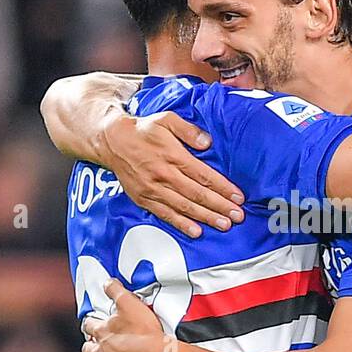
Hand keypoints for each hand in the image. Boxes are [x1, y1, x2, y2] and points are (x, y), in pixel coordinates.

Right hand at [42, 71, 245, 237]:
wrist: (112, 142)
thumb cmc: (144, 130)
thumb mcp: (167, 119)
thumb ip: (189, 130)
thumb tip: (208, 143)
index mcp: (173, 156)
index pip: (203, 175)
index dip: (223, 188)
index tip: (239, 197)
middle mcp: (164, 175)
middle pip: (197, 195)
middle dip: (220, 207)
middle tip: (238, 216)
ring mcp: (153, 189)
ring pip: (184, 207)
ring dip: (206, 218)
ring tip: (224, 225)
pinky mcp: (143, 199)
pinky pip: (165, 214)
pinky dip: (181, 224)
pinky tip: (196, 231)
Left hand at [82, 280, 172, 351]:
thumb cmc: (145, 331)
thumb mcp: (131, 304)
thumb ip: (116, 291)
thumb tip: (105, 281)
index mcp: (102, 333)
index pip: (89, 326)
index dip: (91, 325)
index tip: (93, 326)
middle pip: (87, 351)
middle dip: (91, 350)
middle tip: (99, 349)